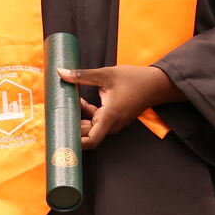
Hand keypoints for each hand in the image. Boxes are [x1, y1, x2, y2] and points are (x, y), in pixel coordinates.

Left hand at [61, 64, 177, 148]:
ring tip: (66, 107)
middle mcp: (111, 124)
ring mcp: (113, 123)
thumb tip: (61, 72)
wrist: (156, 84)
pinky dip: (87, 114)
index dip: (75, 141)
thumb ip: (81, 75)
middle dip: (72, 126)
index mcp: (110, 116)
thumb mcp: (106, 74)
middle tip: (58, 116)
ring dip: (78, 119)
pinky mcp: (114, 119)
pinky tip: (79, 101)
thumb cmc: (134, 79)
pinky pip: (96, 121)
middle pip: (87, 134)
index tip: (63, 134)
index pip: (90, 140)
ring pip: (91, 127)